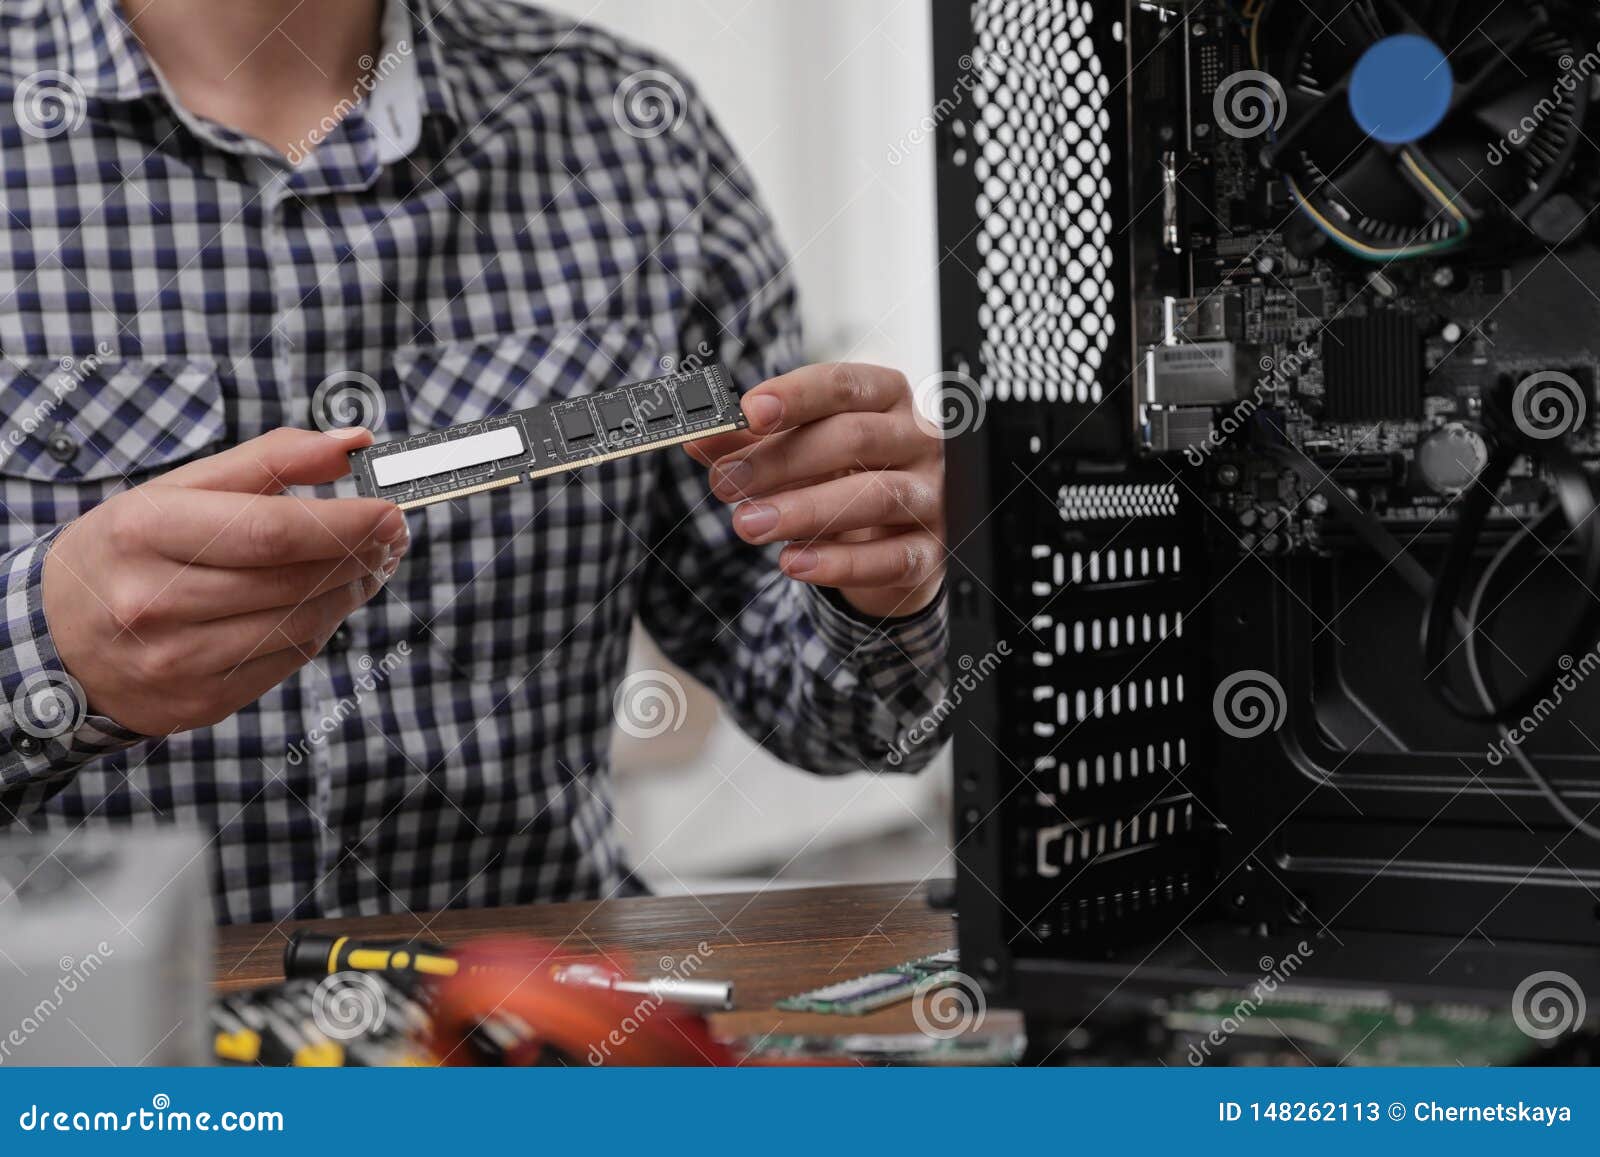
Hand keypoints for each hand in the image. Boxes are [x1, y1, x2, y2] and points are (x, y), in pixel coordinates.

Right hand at [42, 427, 406, 735]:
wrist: (58, 641)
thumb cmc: (131, 550)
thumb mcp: (177, 489)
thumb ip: (270, 460)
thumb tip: (355, 442)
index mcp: (146, 532)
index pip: (270, 531)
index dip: (344, 523)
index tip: (391, 510)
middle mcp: (155, 600)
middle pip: (293, 579)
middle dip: (359, 553)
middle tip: (391, 534)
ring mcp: (177, 659)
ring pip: (302, 624)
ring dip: (351, 590)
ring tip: (370, 563)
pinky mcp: (200, 701)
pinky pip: (289, 659)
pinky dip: (322, 625)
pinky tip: (328, 600)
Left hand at [687, 363, 944, 618]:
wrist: (891, 543)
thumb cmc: (841, 479)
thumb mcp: (793, 454)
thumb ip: (749, 442)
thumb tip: (697, 436)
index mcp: (886, 398)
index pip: (844, 384)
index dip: (796, 395)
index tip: (748, 412)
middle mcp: (918, 440)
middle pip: (855, 438)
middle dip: (783, 460)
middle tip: (726, 482)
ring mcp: (931, 495)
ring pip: (877, 496)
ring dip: (805, 511)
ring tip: (747, 525)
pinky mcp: (929, 550)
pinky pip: (892, 557)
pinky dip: (839, 563)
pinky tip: (793, 563)